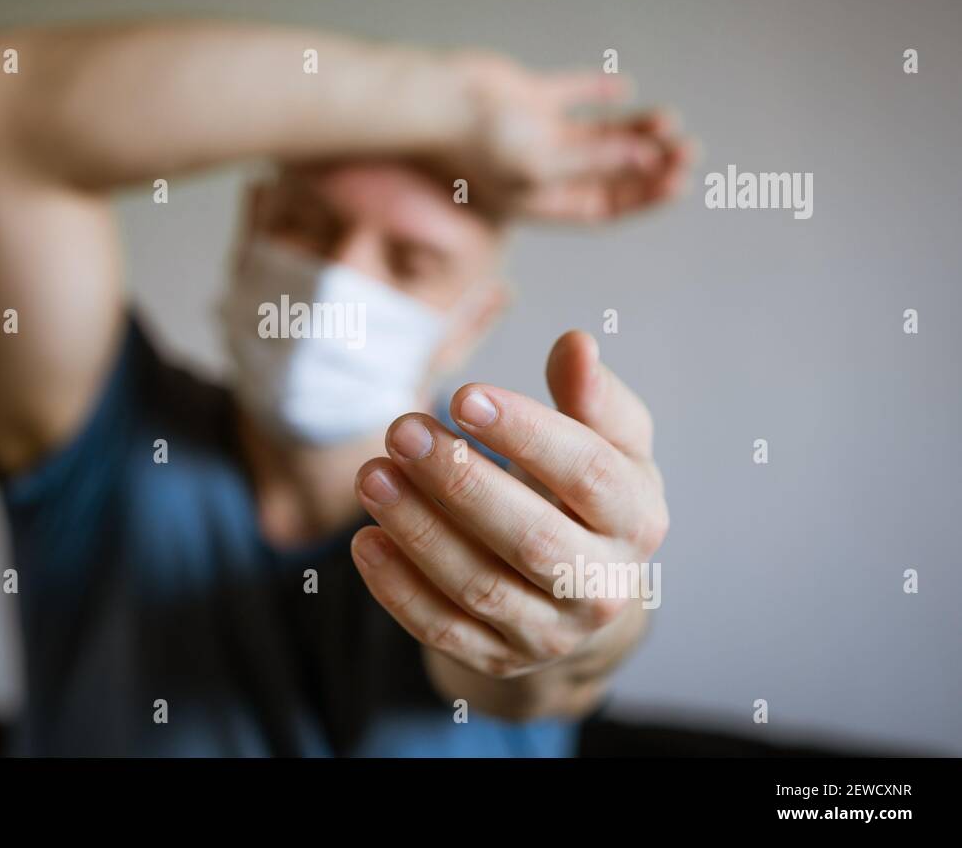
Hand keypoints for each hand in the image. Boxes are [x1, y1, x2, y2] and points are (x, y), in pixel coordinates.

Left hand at [350, 330, 668, 718]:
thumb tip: (577, 344)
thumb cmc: (587, 498)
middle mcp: (603, 588)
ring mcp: (550, 633)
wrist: (581, 593)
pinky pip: (443, 631)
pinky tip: (365, 539)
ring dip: (418, 531)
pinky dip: (398, 590)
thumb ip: (592, 397)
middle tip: (402, 431)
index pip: (589, 475)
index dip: (527, 434)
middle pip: (530, 538)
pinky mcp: (499, 659)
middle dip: (460, 482)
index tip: (464, 394)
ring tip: (372, 474)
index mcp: (638, 522)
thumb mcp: (609, 446)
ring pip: (479, 587)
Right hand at [445, 50, 693, 222]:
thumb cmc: (479, 140)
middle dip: (648, 163)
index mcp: (541, 200)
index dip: (644, 197)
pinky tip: (624, 89)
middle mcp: (541, 171)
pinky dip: (597, 93)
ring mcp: (535, 133)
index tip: (680, 180)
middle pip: (606, 173)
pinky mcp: (528, 98)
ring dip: (633, 129)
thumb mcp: (543, 162)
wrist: (438, 98)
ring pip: (596, 135)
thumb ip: (595, 159)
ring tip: (668, 119)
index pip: (604, 206)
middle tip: (689, 148)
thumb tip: (649, 160)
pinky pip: (571, 96)